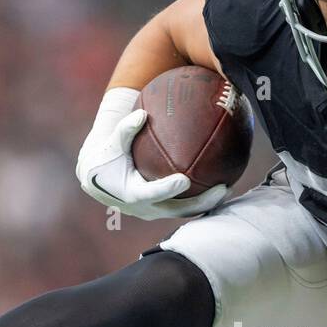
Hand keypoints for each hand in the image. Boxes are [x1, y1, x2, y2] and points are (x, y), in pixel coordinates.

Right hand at [75, 87, 229, 219]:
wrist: (98, 179)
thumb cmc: (106, 156)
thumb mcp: (112, 143)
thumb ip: (125, 129)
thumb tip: (142, 114)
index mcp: (132, 194)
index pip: (152, 193)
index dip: (168, 188)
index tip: (184, 179)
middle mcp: (145, 209)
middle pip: (178, 210)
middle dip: (202, 202)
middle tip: (222, 188)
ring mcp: (155, 212)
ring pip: (185, 211)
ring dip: (207, 204)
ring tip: (228, 189)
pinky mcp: (161, 210)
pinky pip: (184, 206)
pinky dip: (201, 198)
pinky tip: (220, 184)